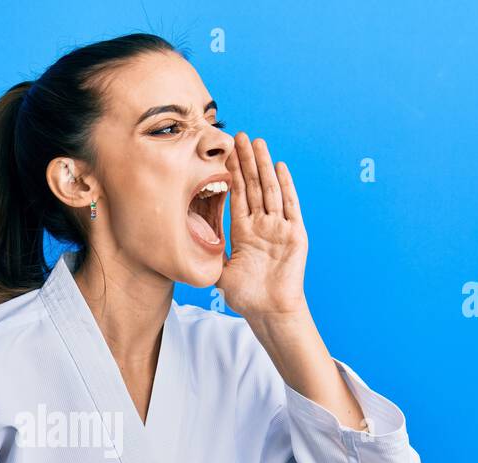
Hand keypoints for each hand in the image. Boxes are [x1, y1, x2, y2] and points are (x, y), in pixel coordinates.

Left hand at [218, 132, 309, 318]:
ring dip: (263, 166)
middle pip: (253, 186)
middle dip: (245, 161)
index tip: (223, 153)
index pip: (236, 196)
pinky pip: (290, 206)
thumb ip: (208, 256)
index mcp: (244, 232)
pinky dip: (285, 186)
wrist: (269, 311)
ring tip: (257, 143)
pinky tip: (279, 167)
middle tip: (238, 136)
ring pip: (270, 189)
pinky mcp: (295, 234)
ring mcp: (279, 228)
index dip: (230, 174)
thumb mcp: (220, 272)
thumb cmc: (246, 296)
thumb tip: (182, 246)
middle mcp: (262, 225)